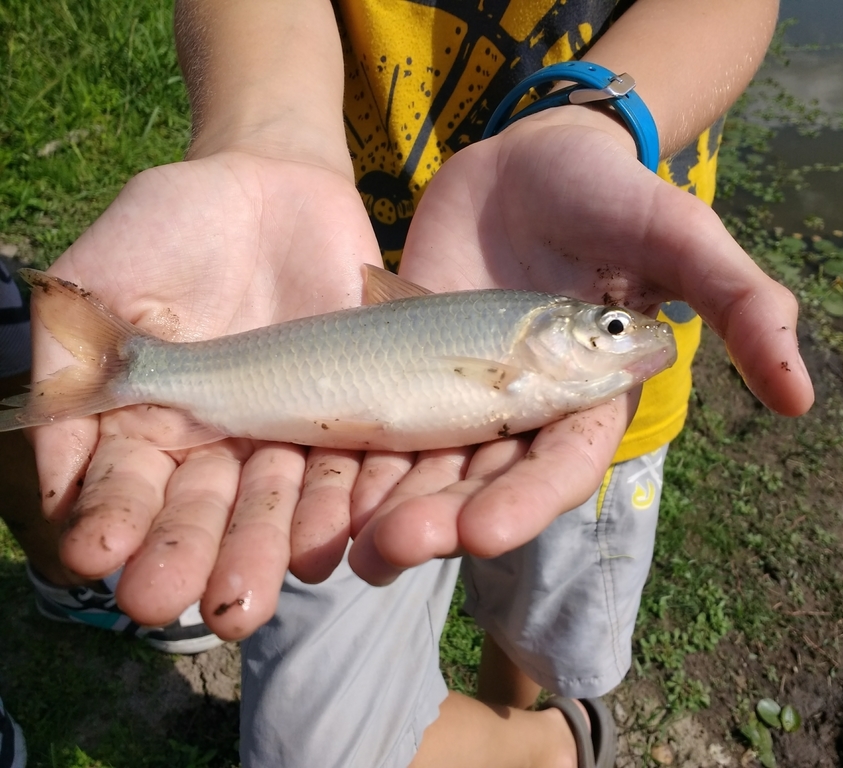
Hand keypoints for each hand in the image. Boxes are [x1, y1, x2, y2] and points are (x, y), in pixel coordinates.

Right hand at [34, 151, 380, 638]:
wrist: (276, 185)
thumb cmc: (173, 225)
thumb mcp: (108, 274)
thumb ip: (75, 354)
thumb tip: (51, 465)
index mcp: (149, 423)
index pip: (126, 483)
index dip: (113, 519)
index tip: (99, 555)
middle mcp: (218, 446)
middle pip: (209, 513)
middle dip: (202, 558)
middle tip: (205, 607)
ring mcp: (288, 434)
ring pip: (282, 502)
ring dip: (273, 550)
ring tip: (267, 592)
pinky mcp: (354, 416)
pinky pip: (357, 466)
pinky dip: (352, 502)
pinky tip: (343, 538)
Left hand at [338, 107, 813, 584]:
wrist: (529, 159)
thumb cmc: (614, 194)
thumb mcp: (678, 235)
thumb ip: (739, 302)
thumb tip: (804, 397)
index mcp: (588, 400)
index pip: (560, 468)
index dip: (523, 503)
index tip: (478, 529)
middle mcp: (524, 414)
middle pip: (478, 483)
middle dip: (435, 519)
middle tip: (385, 548)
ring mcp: (462, 395)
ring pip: (418, 466)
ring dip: (379, 506)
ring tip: (333, 539)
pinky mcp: (409, 369)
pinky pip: (373, 418)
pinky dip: (343, 453)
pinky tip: (304, 481)